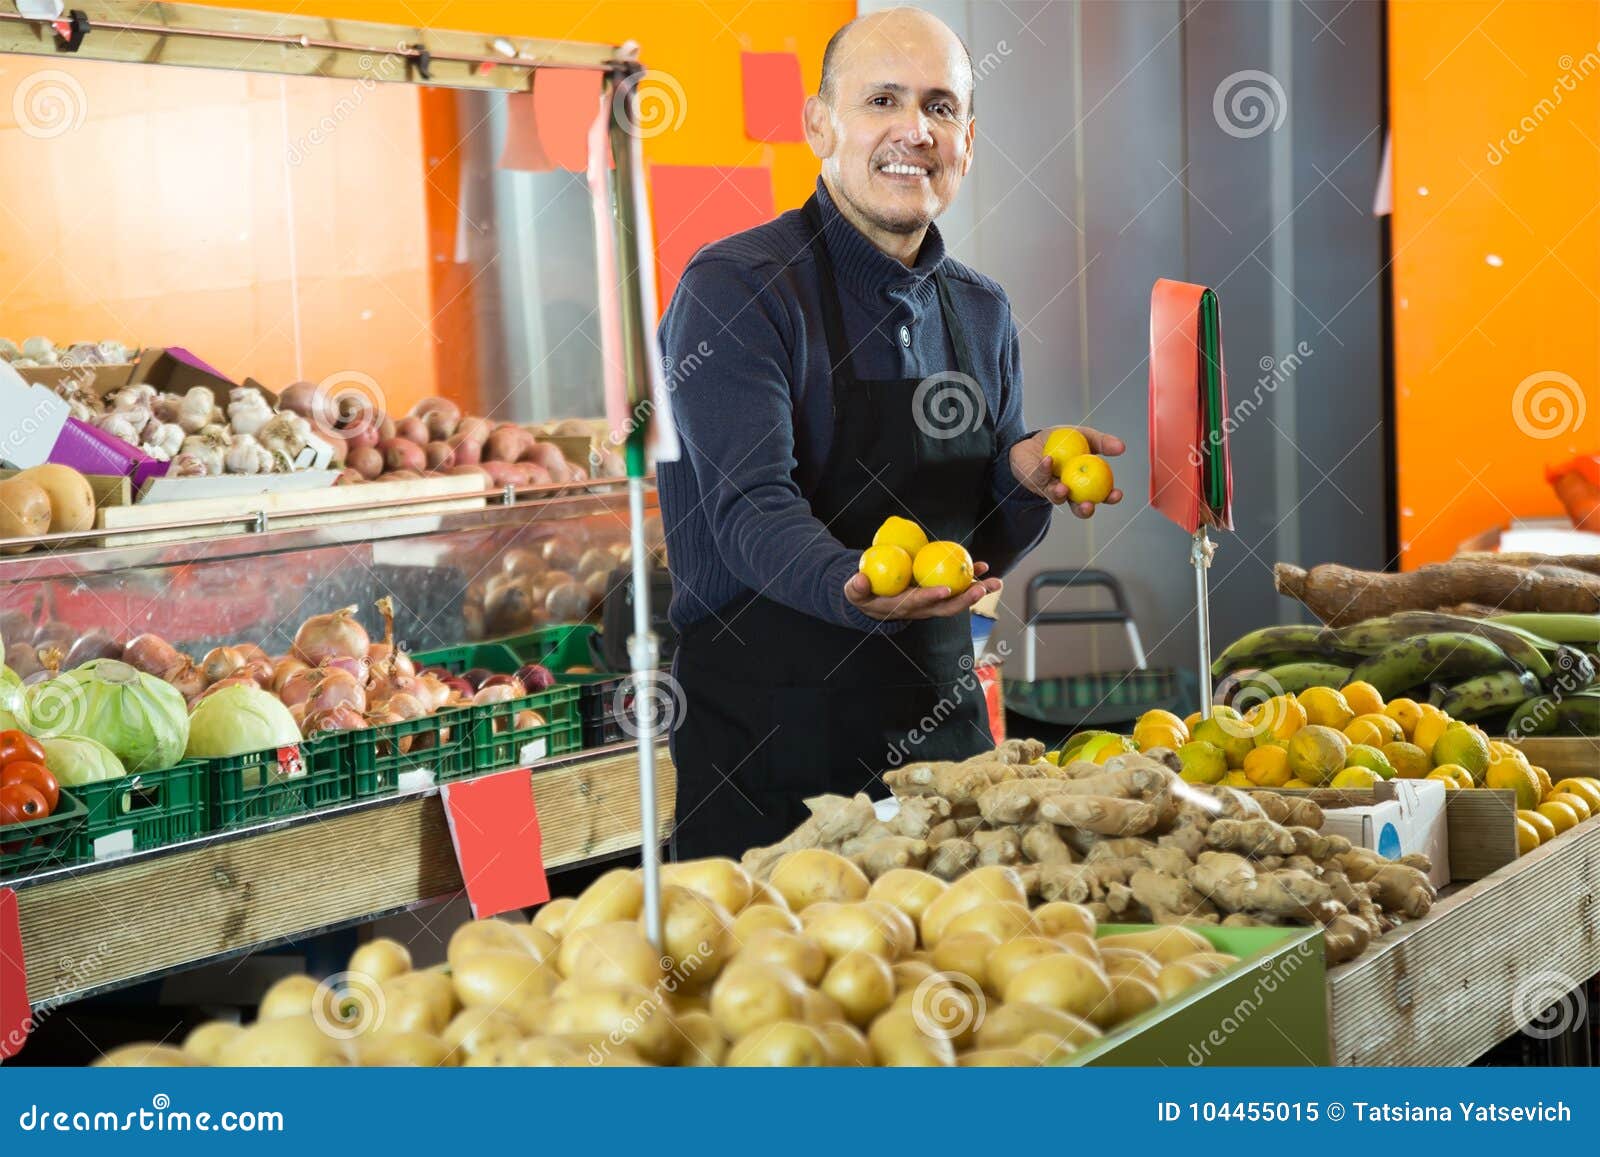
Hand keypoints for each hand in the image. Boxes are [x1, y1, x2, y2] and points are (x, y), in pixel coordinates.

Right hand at [845, 562, 1001, 621]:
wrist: (875, 601)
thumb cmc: (865, 594)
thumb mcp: (855, 592)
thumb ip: (856, 587)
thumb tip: (860, 578)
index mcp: (903, 608)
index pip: (919, 604)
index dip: (932, 597)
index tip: (946, 590)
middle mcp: (922, 609)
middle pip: (947, 608)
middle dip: (966, 600)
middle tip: (982, 589)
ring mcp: (933, 603)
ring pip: (957, 600)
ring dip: (977, 592)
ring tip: (995, 581)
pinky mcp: (938, 595)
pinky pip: (957, 588)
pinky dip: (970, 579)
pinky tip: (982, 567)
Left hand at [1010, 426, 1125, 517]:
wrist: (1034, 440)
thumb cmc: (1063, 442)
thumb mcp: (1085, 437)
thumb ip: (1102, 442)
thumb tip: (1122, 447)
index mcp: (1085, 484)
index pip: (1101, 495)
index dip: (1110, 498)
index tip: (1116, 494)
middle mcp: (1069, 492)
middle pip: (1079, 507)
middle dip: (1084, 510)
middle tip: (1089, 505)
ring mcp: (1050, 489)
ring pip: (1056, 498)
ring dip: (1060, 494)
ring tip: (1063, 488)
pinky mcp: (1033, 482)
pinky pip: (1039, 477)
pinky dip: (1044, 468)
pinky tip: (1048, 460)